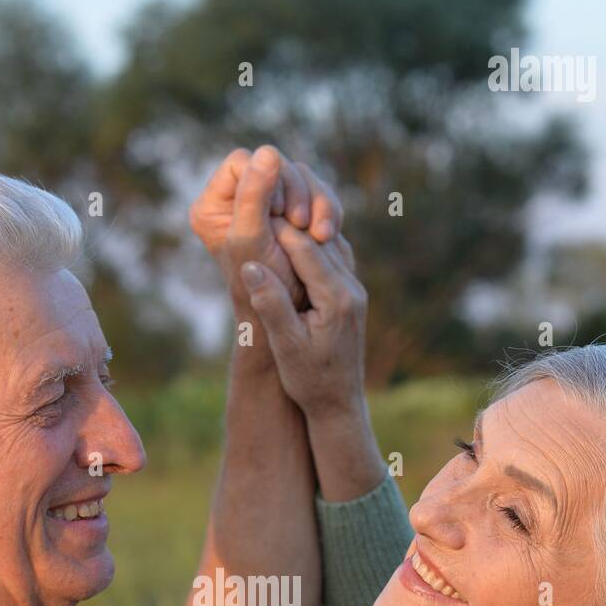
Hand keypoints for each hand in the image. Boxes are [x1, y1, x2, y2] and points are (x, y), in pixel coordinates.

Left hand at [190, 145, 342, 307]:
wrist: (292, 317)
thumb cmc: (266, 287)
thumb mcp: (254, 240)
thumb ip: (253, 196)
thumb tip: (267, 152)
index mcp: (212, 206)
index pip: (242, 161)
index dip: (267, 180)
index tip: (278, 214)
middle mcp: (235, 200)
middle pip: (274, 164)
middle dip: (296, 192)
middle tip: (301, 225)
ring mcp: (266, 204)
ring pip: (299, 175)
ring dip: (317, 201)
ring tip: (321, 234)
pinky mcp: (291, 211)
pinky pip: (315, 191)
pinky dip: (326, 208)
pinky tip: (327, 233)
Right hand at [239, 218, 367, 420]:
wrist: (338, 404)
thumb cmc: (310, 381)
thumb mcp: (286, 346)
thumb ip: (272, 304)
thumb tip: (251, 265)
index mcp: (337, 299)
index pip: (306, 249)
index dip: (277, 227)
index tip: (252, 209)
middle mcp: (352, 289)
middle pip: (317, 240)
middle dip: (288, 221)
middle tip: (258, 201)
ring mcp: (355, 291)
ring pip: (327, 245)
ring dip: (299, 229)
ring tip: (270, 214)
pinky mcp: (351, 295)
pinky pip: (331, 258)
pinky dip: (310, 245)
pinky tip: (288, 240)